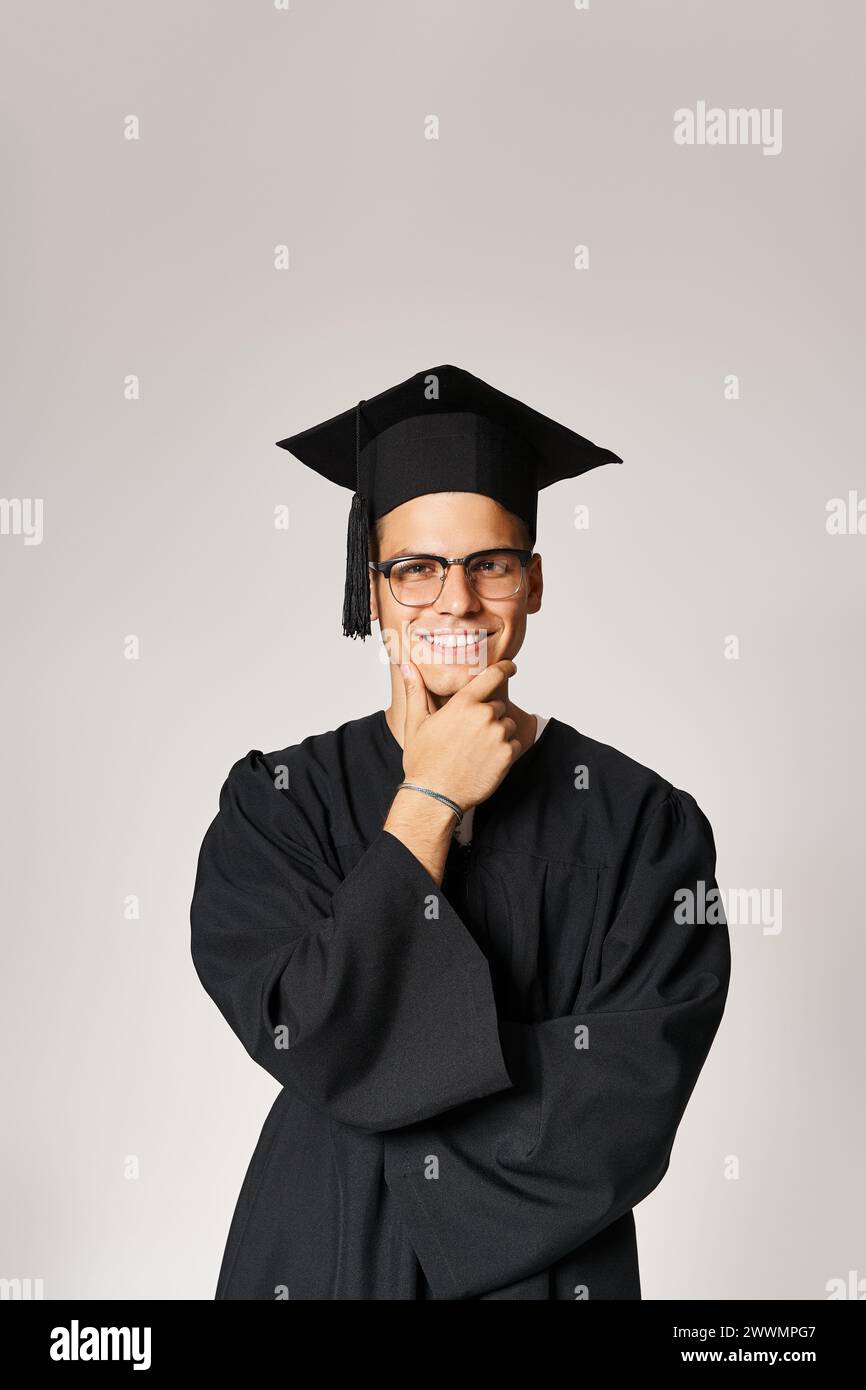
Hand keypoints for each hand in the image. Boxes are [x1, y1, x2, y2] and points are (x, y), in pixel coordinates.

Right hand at [400, 658, 522, 811]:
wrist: (434, 796)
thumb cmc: (423, 761)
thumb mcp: (416, 722)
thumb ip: (415, 690)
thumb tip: (407, 665)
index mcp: (463, 704)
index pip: (492, 676)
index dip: (505, 668)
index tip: (511, 667)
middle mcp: (484, 716)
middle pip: (498, 706)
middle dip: (488, 717)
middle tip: (470, 737)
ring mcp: (497, 736)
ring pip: (508, 726)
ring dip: (498, 734)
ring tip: (476, 750)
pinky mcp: (507, 756)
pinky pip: (515, 744)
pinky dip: (505, 751)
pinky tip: (486, 761)